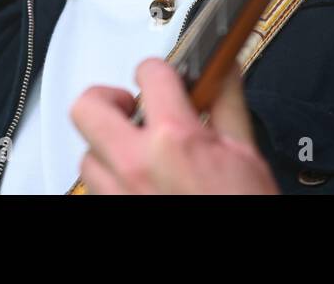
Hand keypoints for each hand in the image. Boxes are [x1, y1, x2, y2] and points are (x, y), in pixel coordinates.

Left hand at [70, 57, 280, 193]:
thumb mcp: (246, 155)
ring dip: (109, 145)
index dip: (159, 69)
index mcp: (174, 139)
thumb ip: (229, 104)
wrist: (237, 269)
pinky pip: (94, 189)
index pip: (149, 73)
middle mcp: (136, 164)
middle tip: (131, 105)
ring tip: (138, 149)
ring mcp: (118, 194)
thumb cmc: (242, 210)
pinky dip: (111, 179)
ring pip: (86, 153)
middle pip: (88, 106)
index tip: (167, 77)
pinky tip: (138, 181)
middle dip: (108, 98)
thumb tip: (226, 71)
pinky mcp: (113, 214)